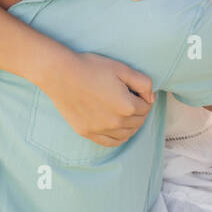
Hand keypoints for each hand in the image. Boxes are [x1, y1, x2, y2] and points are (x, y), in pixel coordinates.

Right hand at [40, 51, 154, 146]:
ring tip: (126, 113)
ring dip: (131, 125)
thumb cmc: (91, 68)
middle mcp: (115, 122)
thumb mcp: (122, 69)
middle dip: (140, 111)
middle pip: (138, 122)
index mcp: (126, 106)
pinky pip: (111, 142)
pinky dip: (119, 137)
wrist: (61, 74)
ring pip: (127, 134)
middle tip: (132, 100)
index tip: (138, 92)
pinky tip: (118, 129)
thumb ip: (143, 83)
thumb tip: (151, 97)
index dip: (145, 98)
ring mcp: (100, 130)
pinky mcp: (87, 132)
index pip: (146, 108)